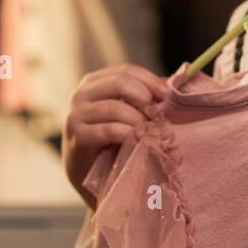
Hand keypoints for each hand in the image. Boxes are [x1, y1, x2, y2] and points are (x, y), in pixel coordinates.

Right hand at [62, 64, 167, 208]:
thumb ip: (144, 97)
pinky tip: (137, 141)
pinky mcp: (78, 137)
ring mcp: (76, 116)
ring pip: (115, 107)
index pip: (125, 71)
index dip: (149, 80)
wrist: (92, 175)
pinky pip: (108, 130)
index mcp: (93, 83)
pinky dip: (127, 134)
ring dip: (138, 120)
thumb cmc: (114, 141)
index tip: (166, 95)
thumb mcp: (128, 114)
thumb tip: (172, 84)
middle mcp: (81, 95)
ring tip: (150, 132)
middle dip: (144, 98)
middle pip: (120, 82)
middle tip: (158, 115)